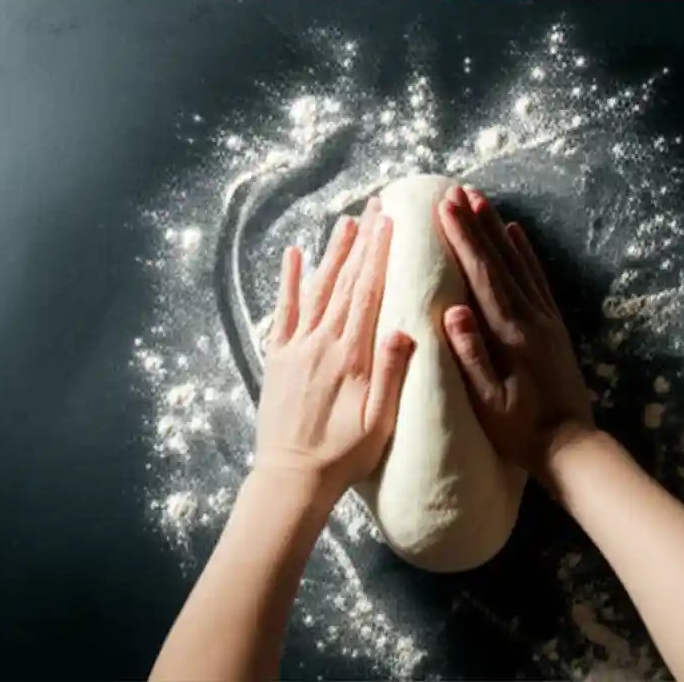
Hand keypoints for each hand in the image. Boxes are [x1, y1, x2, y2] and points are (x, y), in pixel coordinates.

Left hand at [255, 199, 415, 498]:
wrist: (292, 476)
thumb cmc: (343, 455)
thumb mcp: (378, 423)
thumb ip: (391, 375)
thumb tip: (406, 330)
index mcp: (350, 356)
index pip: (368, 293)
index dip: (379, 255)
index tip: (391, 222)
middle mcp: (321, 343)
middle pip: (345, 282)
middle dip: (362, 242)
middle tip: (376, 207)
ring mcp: (296, 347)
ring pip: (317, 289)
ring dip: (331, 253)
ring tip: (345, 222)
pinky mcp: (278, 357)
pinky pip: (283, 311)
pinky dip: (288, 281)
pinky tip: (293, 255)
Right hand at [437, 186, 593, 481]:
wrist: (570, 445)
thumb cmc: (520, 431)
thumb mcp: (487, 403)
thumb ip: (470, 356)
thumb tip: (453, 311)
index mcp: (509, 334)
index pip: (481, 275)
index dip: (462, 239)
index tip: (443, 208)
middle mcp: (530, 318)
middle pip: (499, 260)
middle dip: (475, 224)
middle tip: (455, 191)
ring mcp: (545, 319)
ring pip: (519, 263)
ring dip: (498, 230)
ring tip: (481, 200)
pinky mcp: (553, 326)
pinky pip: (537, 279)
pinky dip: (526, 253)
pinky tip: (516, 234)